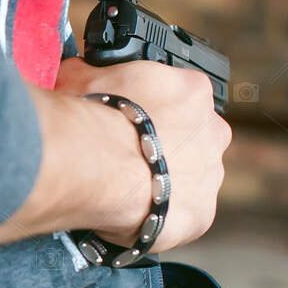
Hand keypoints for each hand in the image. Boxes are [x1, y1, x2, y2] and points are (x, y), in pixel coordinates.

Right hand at [51, 56, 230, 251]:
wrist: (96, 166)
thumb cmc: (93, 118)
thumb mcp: (81, 75)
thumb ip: (88, 72)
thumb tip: (76, 69)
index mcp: (192, 92)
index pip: (181, 99)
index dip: (153, 112)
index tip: (130, 122)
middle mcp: (212, 132)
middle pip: (194, 141)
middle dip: (167, 149)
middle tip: (129, 158)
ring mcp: (210, 176)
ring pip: (190, 181)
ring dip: (164, 185)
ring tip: (126, 191)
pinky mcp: (200, 215)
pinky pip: (179, 218)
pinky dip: (158, 217)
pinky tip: (131, 216)